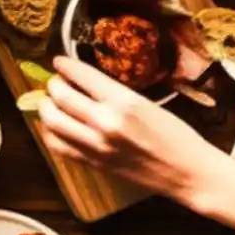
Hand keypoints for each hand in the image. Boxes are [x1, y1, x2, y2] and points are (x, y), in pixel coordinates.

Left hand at [37, 56, 221, 200]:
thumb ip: (113, 94)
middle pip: (60, 96)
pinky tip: (55, 126)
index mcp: (124, 102)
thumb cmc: (175, 135)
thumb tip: (83, 81)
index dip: (65, 65)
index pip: (81, 75)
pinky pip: (57, 145)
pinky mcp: (93, 164)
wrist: (187, 173)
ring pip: (52, 121)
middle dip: (53, 84)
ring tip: (51, 102)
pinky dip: (50, 132)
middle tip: (56, 82)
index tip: (59, 61)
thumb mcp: (147, 103)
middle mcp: (106, 122)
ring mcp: (96, 145)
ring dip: (46, 107)